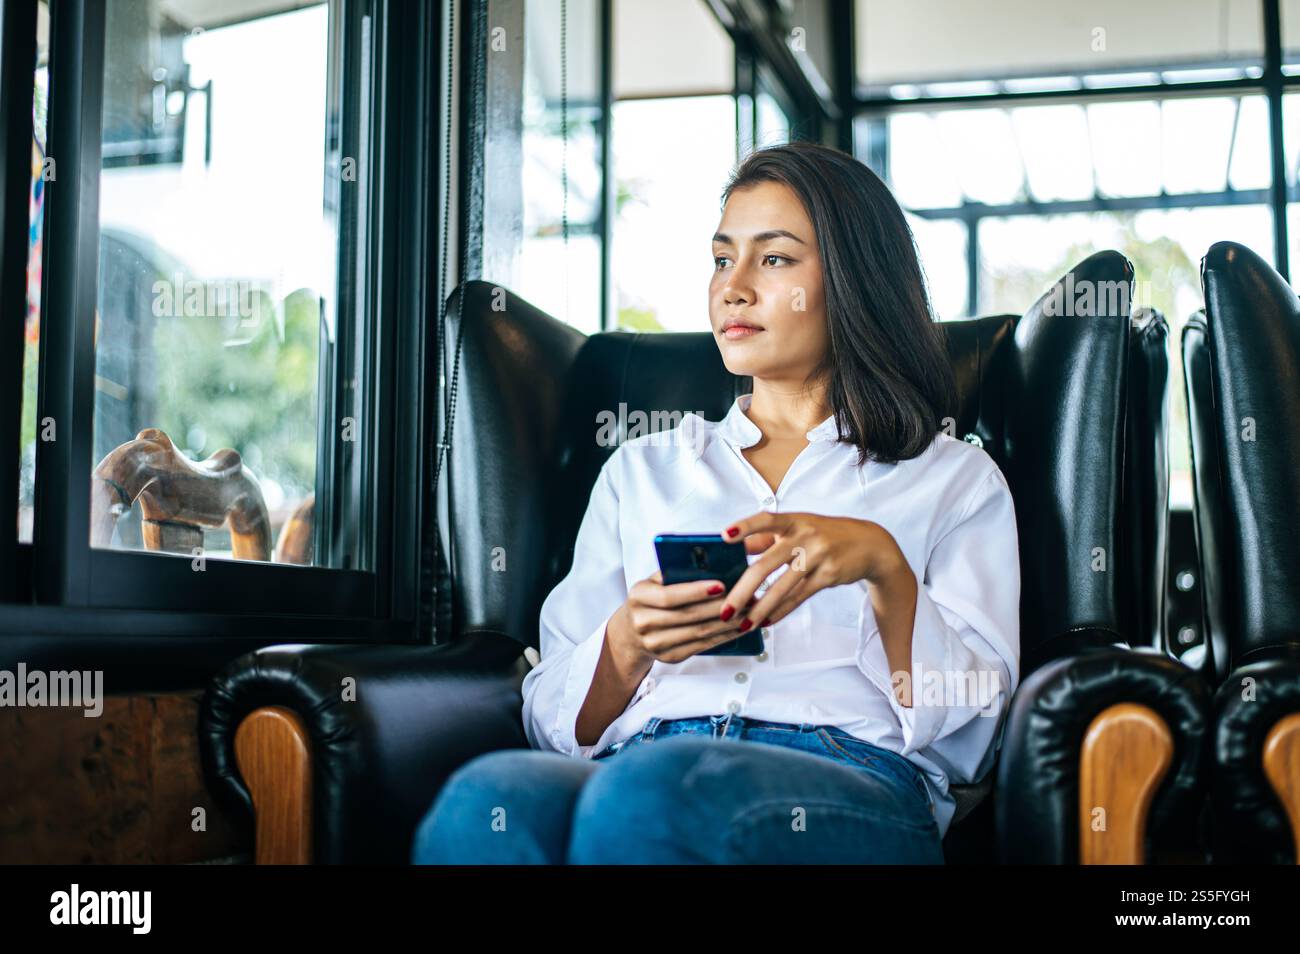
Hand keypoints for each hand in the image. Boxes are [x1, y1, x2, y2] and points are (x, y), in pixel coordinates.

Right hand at [606, 570, 756, 669]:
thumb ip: (675, 572)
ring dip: (727, 623)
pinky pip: (701, 646)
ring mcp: (655, 643)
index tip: (722, 584)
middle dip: (720, 607)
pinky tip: (738, 627)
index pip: (669, 596)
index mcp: (639, 597)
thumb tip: (711, 562)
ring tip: (749, 612)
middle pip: (688, 616)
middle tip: (746, 597)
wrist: (630, 632)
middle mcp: (643, 622)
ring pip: (698, 633)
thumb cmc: (650, 599)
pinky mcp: (669, 657)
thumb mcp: (654, 582)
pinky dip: (723, 637)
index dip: (696, 591)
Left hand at [717, 511, 907, 631]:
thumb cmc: (824, 535)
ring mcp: (817, 556)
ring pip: (782, 587)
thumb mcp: (798, 527)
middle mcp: (804, 536)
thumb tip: (736, 547)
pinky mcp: (828, 575)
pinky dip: (781, 611)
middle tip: (725, 609)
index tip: (724, 535)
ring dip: (760, 609)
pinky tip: (767, 621)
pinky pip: (799, 597)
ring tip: (743, 624)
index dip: (745, 526)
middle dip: (742, 590)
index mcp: (793, 520)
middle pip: (766, 564)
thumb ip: (767, 537)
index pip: (765, 520)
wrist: (869, 544)